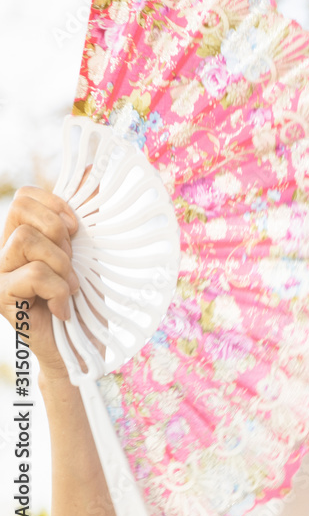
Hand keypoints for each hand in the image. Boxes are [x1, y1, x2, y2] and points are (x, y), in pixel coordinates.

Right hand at [1, 186, 79, 378]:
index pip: (25, 196)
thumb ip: (89, 214)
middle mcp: (6, 251)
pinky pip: (32, 273)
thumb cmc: (88, 300)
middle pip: (20, 209)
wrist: (83, 347)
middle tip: (72, 262)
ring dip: (61, 265)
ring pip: (27, 239)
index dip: (56, 205)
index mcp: (26, 237)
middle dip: (59, 232)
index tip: (78, 231)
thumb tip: (94, 168)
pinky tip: (62, 308)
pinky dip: (58, 289)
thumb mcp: (94, 252)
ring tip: (69, 288)